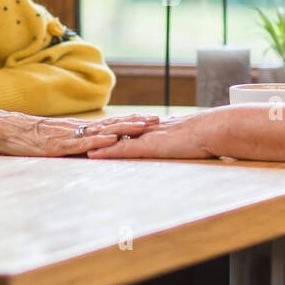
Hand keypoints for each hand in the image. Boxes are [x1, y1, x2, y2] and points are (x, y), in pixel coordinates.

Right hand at [0, 110, 160, 156]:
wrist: (1, 129)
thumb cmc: (24, 138)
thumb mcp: (52, 142)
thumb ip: (70, 146)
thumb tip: (88, 154)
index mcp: (76, 128)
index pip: (108, 123)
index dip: (130, 121)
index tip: (151, 120)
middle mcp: (75, 129)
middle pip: (111, 124)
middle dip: (135, 123)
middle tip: (158, 120)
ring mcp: (66, 136)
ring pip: (100, 131)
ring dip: (122, 129)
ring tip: (143, 127)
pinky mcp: (56, 145)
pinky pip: (80, 143)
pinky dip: (97, 141)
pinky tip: (110, 140)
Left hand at [85, 113, 217, 159]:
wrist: (213, 130)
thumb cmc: (207, 136)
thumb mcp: (189, 140)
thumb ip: (181, 142)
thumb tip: (184, 146)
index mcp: (153, 129)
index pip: (124, 130)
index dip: (107, 133)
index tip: (90, 136)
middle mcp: (145, 131)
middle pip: (112, 133)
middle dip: (91, 137)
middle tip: (71, 138)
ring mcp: (145, 137)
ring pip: (113, 140)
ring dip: (92, 144)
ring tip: (72, 147)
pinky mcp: (149, 146)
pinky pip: (123, 149)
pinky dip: (106, 151)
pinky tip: (91, 155)